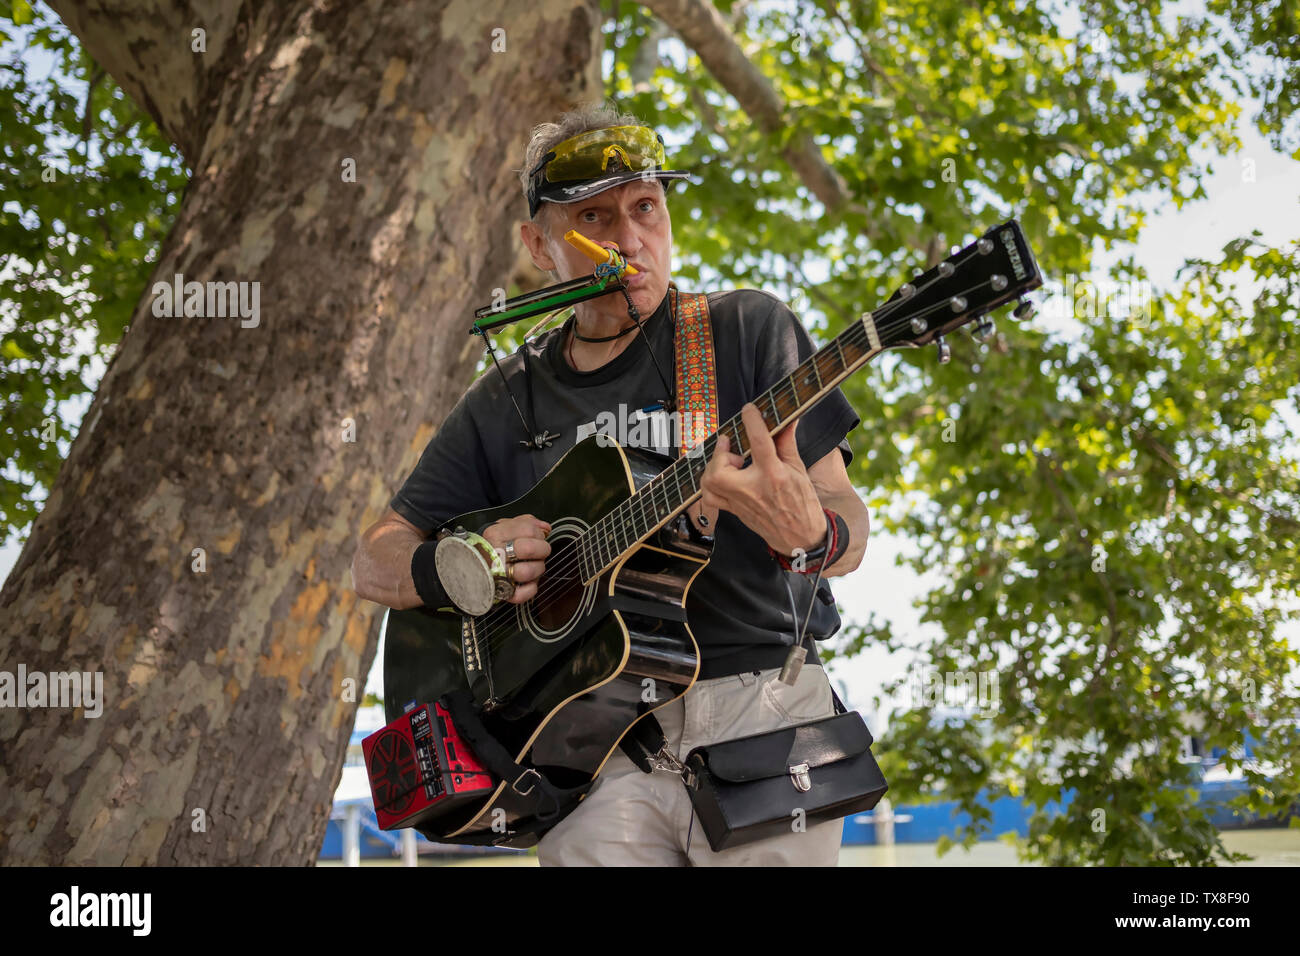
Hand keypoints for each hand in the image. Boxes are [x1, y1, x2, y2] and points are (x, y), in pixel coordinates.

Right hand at [482, 514, 551, 603]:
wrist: (474, 561)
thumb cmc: (494, 544)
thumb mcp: (505, 526)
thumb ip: (527, 523)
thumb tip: (545, 528)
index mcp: (495, 535)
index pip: (528, 530)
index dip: (539, 534)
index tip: (537, 537)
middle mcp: (495, 554)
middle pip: (529, 549)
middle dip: (542, 549)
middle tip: (540, 551)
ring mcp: (498, 574)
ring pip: (527, 572)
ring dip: (538, 568)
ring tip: (534, 565)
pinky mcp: (502, 592)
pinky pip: (521, 594)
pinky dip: (530, 589)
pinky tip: (529, 582)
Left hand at [699, 403, 825, 557]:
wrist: (802, 537)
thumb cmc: (802, 504)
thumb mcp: (798, 469)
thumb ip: (787, 443)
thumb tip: (788, 420)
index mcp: (774, 475)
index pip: (759, 442)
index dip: (752, 421)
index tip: (749, 410)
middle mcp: (753, 490)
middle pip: (719, 471)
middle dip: (720, 454)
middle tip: (731, 447)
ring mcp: (741, 503)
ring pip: (710, 484)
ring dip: (713, 468)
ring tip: (728, 463)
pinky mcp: (735, 511)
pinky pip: (711, 497)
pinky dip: (710, 484)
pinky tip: (723, 477)